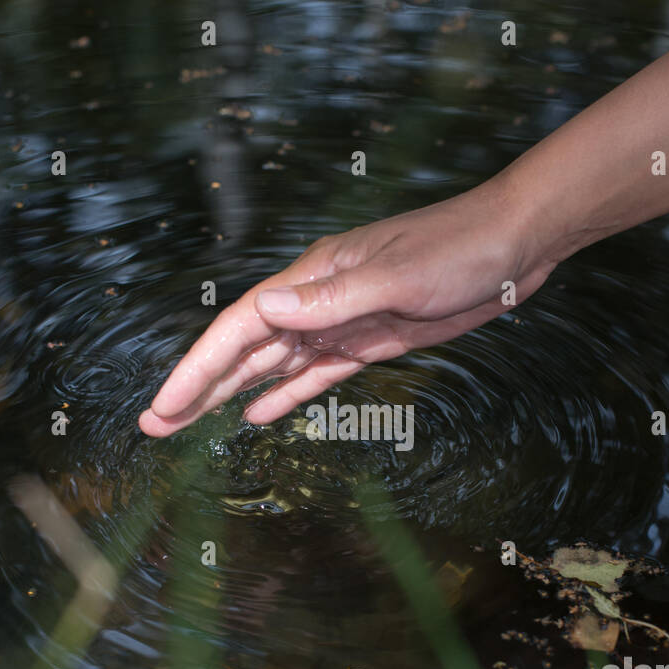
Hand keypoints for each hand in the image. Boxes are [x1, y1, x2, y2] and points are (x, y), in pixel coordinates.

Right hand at [138, 178, 554, 435]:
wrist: (514, 243)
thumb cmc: (460, 246)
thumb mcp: (398, 275)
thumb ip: (333, 300)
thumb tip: (267, 314)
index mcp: (313, 279)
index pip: (239, 328)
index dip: (198, 368)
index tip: (165, 406)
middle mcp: (318, 301)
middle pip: (244, 350)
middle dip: (198, 387)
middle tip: (155, 426)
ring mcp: (341, 322)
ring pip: (271, 365)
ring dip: (229, 394)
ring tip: (188, 424)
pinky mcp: (370, 341)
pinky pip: (315, 374)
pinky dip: (284, 394)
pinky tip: (257, 414)